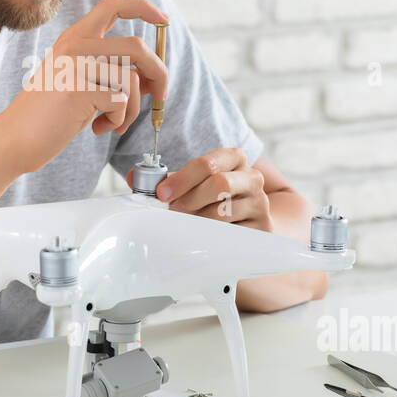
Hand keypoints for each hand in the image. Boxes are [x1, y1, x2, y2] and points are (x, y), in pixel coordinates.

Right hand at [3, 0, 168, 173]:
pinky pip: (121, 102)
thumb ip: (109, 70)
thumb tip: (153, 75)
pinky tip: (97, 128)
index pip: (113, 5)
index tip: (163, 19)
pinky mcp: (78, 90)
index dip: (144, 8)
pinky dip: (117, 121)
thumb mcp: (78, 81)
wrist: (15, 139)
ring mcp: (75, 66)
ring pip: (133, 80)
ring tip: (114, 122)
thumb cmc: (49, 115)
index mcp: (74, 38)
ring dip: (132, 108)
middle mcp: (75, 46)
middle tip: (160, 95)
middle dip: (160, 72)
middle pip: (137, 46)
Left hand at [132, 147, 272, 230]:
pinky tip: (203, 237)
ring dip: (198, 220)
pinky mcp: (263, 228)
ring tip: (185, 225)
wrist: (249, 219)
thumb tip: (134, 176)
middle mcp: (252, 177)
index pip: (208, 163)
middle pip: (219, 184)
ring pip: (224, 211)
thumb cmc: (215, 197)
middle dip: (190, 199)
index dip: (181, 179)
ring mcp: (260, 203)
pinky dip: (212, 236)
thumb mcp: (195, 182)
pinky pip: (233, 234)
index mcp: (234, 159)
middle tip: (173, 211)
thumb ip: (167, 179)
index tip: (161, 194)